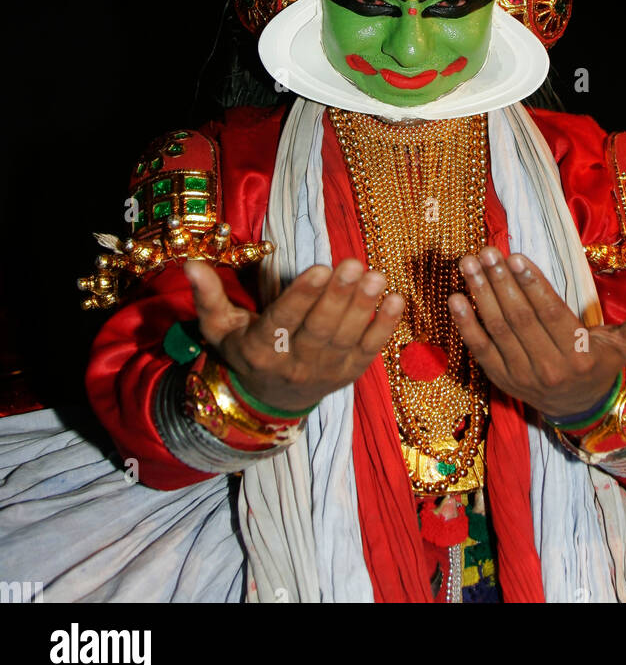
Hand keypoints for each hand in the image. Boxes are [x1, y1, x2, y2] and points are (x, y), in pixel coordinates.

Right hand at [184, 258, 403, 413]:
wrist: (270, 401)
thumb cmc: (245, 351)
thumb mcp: (219, 328)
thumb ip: (208, 297)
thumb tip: (191, 263)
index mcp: (261, 351)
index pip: (283, 322)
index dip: (302, 297)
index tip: (320, 268)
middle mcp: (294, 366)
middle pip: (319, 330)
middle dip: (338, 297)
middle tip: (354, 264)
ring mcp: (326, 373)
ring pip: (346, 339)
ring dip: (364, 307)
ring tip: (376, 275)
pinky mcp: (349, 375)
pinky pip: (370, 351)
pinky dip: (384, 327)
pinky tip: (396, 300)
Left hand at [448, 246, 625, 419]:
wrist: (579, 410)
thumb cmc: (600, 365)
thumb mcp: (624, 347)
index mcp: (579, 355)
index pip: (551, 314)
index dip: (532, 285)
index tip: (516, 257)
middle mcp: (549, 368)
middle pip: (520, 320)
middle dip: (500, 283)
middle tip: (486, 252)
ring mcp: (522, 377)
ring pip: (498, 331)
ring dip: (480, 295)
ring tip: (469, 265)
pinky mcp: (502, 381)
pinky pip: (480, 351)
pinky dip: (466, 325)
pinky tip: (455, 298)